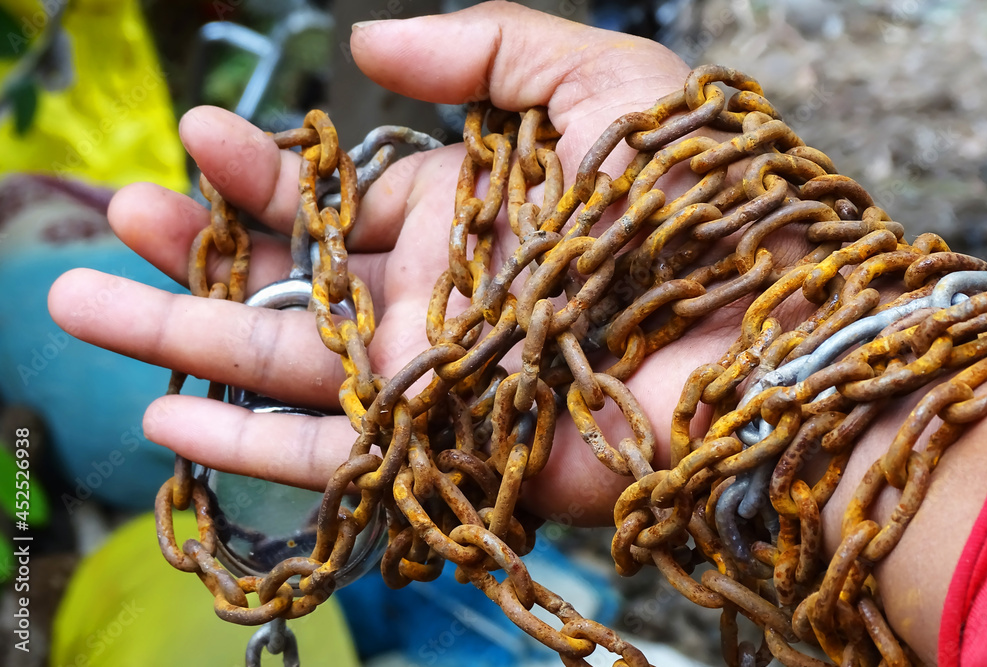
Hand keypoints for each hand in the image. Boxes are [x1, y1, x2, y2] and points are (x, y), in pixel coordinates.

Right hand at [49, 2, 737, 524]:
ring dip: (187, 337)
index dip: (268, 171)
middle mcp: (440, 298)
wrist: (766, 335)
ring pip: (290, 363)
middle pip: (295, 278)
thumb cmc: (699, 204)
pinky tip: (167, 416)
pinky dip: (250, 442)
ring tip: (85, 306)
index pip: (343, 199)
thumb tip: (365, 41)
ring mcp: (437, 379)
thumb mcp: (599, 80)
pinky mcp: (450, 452)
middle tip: (121, 216)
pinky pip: (333, 455)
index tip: (200, 135)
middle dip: (202, 248)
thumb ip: (488, 47)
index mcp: (468, 216)